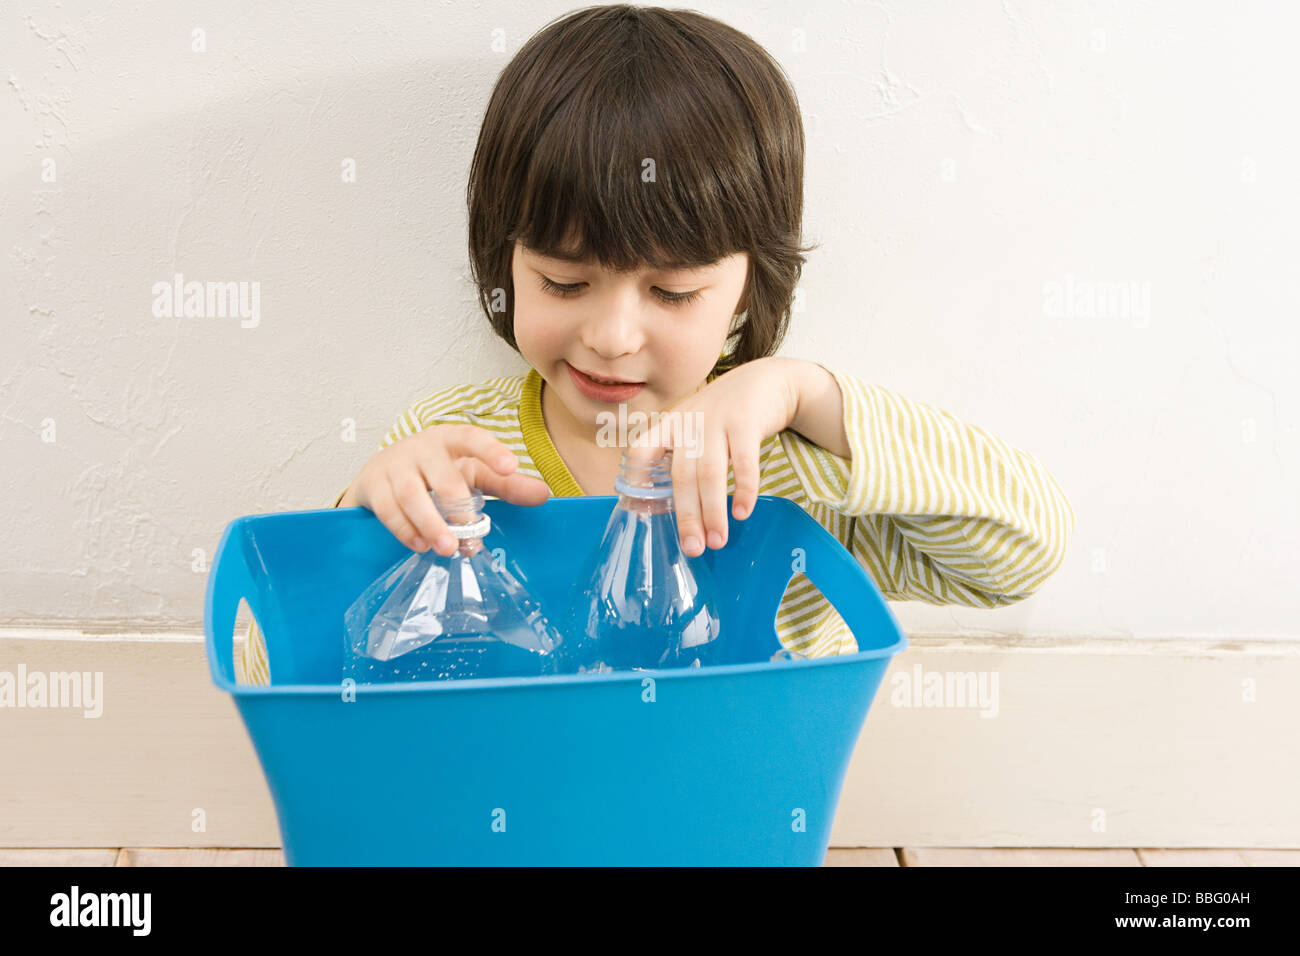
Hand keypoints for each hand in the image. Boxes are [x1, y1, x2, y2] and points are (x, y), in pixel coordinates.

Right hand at [342, 424, 550, 555]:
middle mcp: (421, 447)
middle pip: (443, 477)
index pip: (472, 438)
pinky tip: (421, 545)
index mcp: (451, 440)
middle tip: (472, 539)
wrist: (380, 472)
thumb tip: (544, 495)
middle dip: (458, 510)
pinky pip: (388, 510)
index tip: (510, 466)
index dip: (490, 451)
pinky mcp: (372, 484)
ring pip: (412, 495)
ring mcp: (394, 464)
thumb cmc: (435, 472)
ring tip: (447, 549)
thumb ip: (507, 484)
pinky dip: (405, 530)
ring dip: (431, 524)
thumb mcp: (471, 473)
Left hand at [626, 357, 805, 556]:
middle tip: (692, 548)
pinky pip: (744, 462)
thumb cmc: (726, 415)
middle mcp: (689, 423)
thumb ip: (682, 457)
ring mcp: (717, 420)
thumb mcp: (695, 427)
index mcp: (670, 425)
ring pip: (710, 473)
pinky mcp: (746, 422)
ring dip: (713, 511)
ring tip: (718, 540)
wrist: (766, 381)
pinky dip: (744, 489)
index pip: (641, 451)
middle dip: (686, 515)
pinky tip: (743, 513)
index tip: (639, 511)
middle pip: (681, 475)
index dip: (635, 480)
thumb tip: (676, 509)